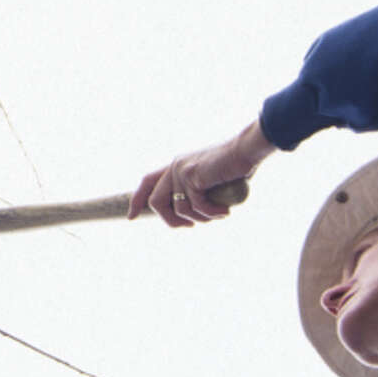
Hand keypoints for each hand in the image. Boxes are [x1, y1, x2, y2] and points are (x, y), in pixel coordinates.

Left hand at [129, 118, 275, 226]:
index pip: (148, 182)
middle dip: (170, 221)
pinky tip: (225, 211)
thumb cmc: (235, 166)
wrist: (246, 150)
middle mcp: (174, 167)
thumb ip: (198, 193)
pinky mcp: (191, 176)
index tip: (131, 217)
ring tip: (219, 213)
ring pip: (180, 209)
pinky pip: (197, 206)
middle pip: (156, 202)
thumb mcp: (211, 181)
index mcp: (176, 166)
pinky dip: (212, 213)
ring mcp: (181, 171)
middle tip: (190, 226)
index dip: (137, 200)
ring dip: (201, 217)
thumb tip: (192, 215)